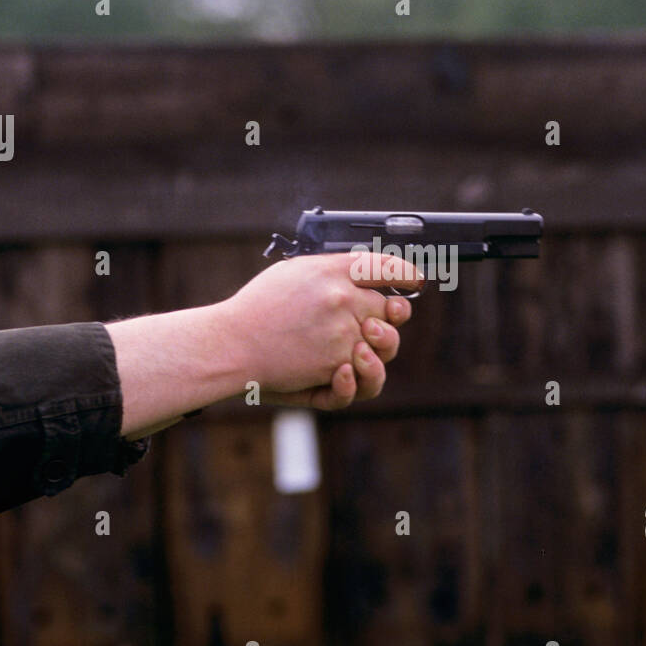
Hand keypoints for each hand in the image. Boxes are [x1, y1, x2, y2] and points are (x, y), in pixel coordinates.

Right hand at [221, 252, 420, 409]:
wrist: (230, 344)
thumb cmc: (257, 310)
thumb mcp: (293, 274)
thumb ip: (331, 273)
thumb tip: (364, 274)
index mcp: (332, 272)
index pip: (385, 266)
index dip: (405, 274)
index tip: (414, 281)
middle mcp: (343, 300)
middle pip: (390, 310)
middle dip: (388, 319)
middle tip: (373, 326)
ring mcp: (342, 335)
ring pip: (386, 346)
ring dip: (379, 349)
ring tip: (358, 352)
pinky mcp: (335, 366)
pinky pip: (364, 378)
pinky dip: (357, 379)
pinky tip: (344, 373)